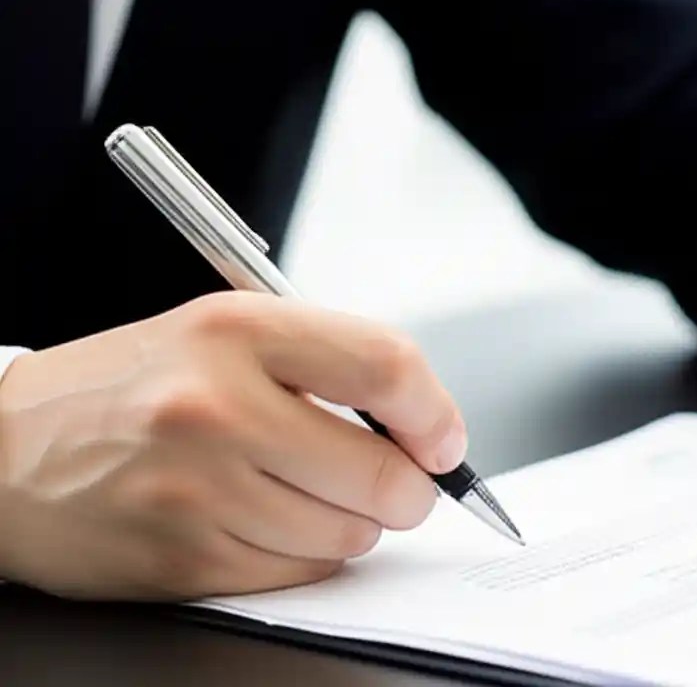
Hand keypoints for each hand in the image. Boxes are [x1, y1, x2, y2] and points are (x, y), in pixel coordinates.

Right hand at [0, 292, 464, 599]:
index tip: (445, 441)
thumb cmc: (126, 392)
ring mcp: (197, 488)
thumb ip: (324, 367)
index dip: (436, 413)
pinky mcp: (183, 558)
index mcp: (233, 330)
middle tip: (391, 483)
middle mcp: (215, 405)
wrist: (2, 457)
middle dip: (407, 490)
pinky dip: (302, 557)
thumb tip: (424, 426)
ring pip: (349, 534)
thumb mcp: (219, 337)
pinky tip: (260, 525)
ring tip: (297, 494)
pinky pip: (299, 573)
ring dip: (348, 525)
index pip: (386, 365)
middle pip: (383, 472)